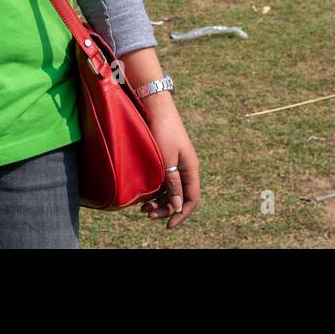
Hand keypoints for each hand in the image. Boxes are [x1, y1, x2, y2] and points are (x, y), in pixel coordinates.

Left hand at [140, 99, 199, 228]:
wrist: (157, 108)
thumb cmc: (163, 132)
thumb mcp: (167, 160)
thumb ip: (173, 183)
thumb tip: (177, 206)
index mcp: (191, 169)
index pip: (192, 199)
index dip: (181, 214)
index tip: (168, 225)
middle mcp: (186, 169)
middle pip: (180, 197)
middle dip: (166, 209)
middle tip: (148, 215)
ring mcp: (177, 165)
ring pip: (171, 191)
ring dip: (159, 202)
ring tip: (142, 208)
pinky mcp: (167, 161)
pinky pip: (165, 183)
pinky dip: (156, 192)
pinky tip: (144, 197)